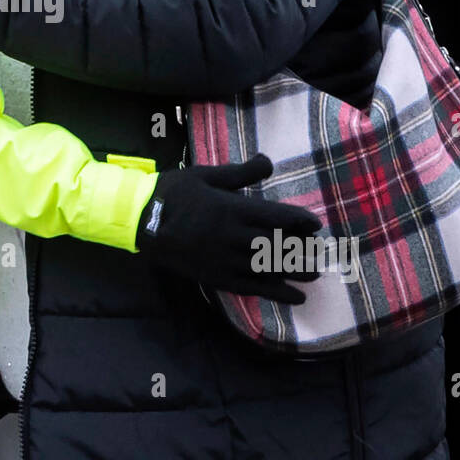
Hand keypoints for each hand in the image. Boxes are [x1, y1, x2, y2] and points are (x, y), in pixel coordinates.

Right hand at [137, 154, 322, 303]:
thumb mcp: (206, 175)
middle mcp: (234, 236)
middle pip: (278, 246)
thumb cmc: (173, 193)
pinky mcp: (217, 277)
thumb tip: (268, 162)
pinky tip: (295, 297)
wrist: (141, 221)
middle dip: (302, 249)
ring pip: (269, 269)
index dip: (299, 221)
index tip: (315, 225)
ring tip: (314, 273)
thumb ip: (240, 173)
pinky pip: (252, 288)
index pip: (277, 216)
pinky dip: (276, 294)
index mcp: (233, 208)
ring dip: (295, 272)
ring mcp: (226, 260)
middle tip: (319, 252)